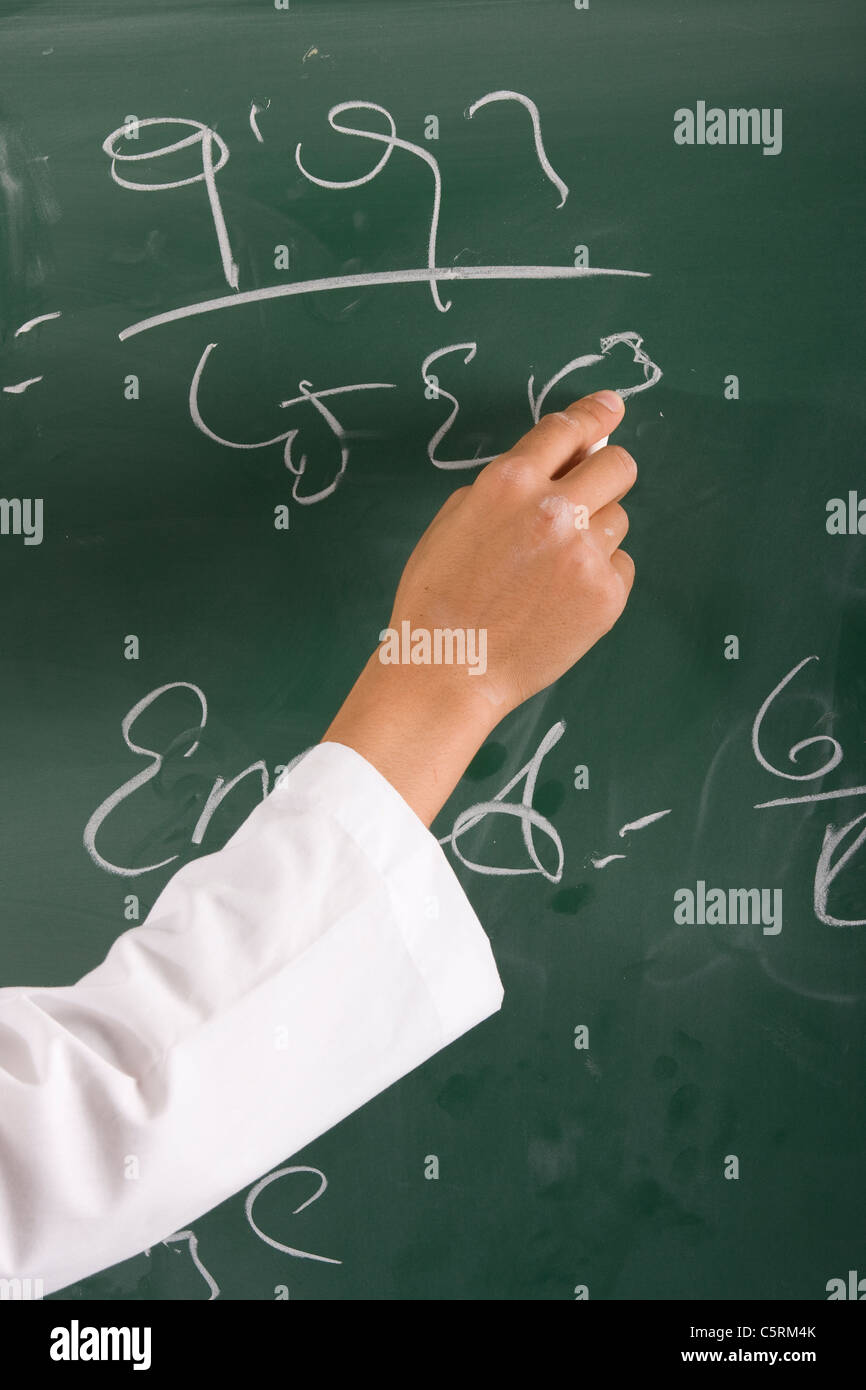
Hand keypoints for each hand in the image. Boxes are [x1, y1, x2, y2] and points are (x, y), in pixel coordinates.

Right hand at [323, 389, 635, 824]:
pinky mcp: (606, 595)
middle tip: (587, 498)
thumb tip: (560, 463)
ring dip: (594, 532)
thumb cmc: (438, 597)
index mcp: (509, 483)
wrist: (448, 670)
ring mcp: (585, 555)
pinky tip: (560, 600)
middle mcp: (553, 511)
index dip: (596, 414)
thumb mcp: (455, 520)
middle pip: (619, 465)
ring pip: (619, 518)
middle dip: (606, 474)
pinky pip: (620, 566)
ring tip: (551, 570)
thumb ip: (508, 486)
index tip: (612, 407)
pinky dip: (598, 577)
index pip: (568, 430)